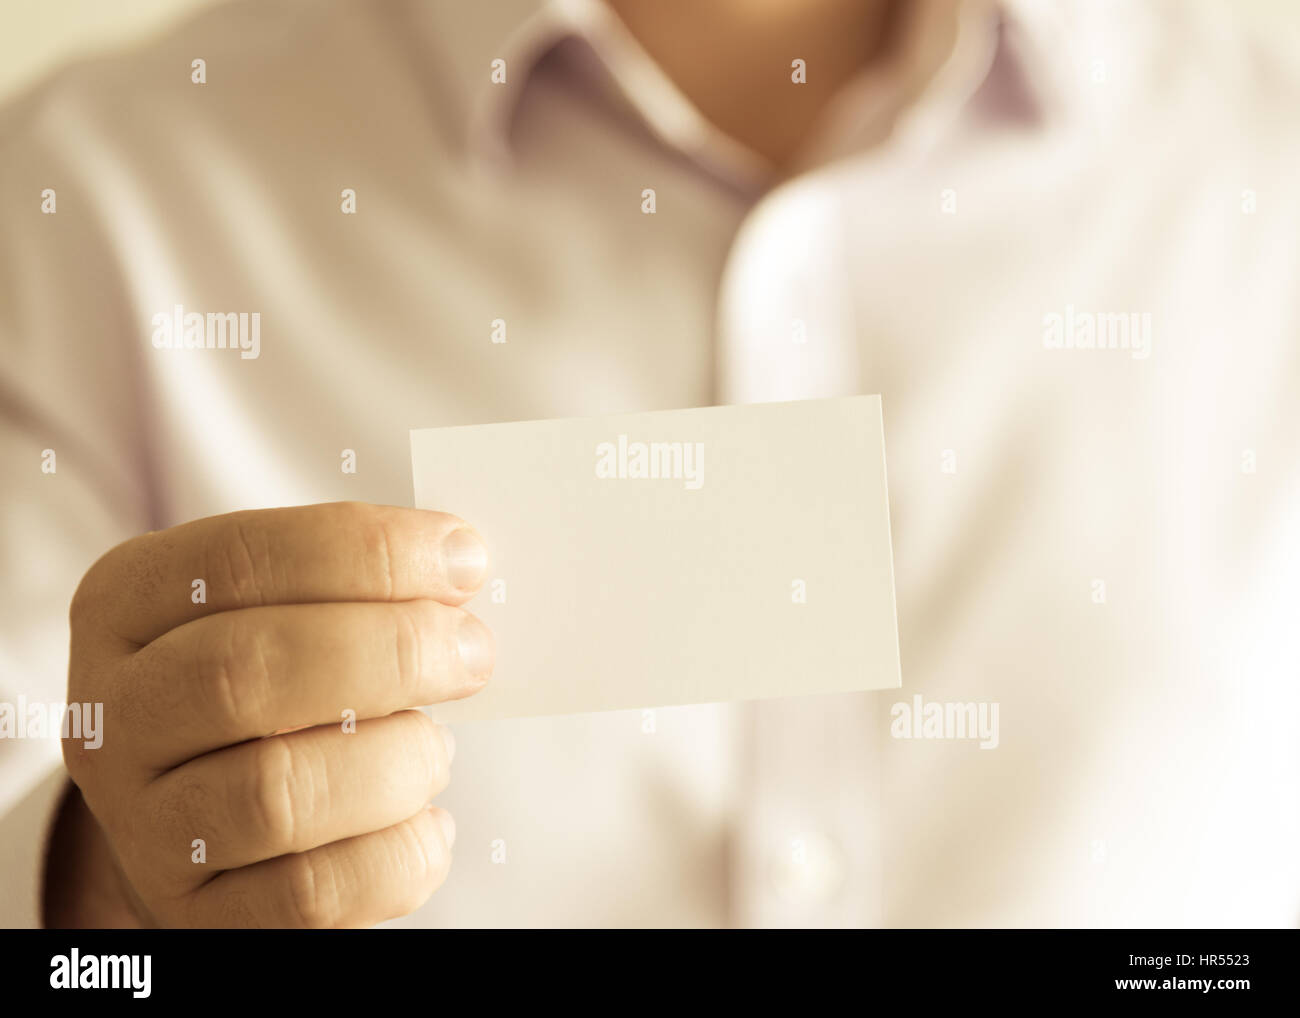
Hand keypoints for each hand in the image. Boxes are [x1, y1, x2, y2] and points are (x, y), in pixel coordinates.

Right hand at [48, 502, 492, 926]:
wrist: (203, 813)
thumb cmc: (270, 682)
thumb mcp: (282, 605)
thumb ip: (351, 581)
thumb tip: (457, 568)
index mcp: (127, 606)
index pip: (236, 559)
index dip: (365, 554)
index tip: (464, 560)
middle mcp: (116, 717)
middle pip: (244, 671)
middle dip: (390, 652)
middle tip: (472, 652)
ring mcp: (147, 827)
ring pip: (277, 793)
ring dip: (394, 762)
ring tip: (435, 749)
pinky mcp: (201, 914)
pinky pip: (313, 893)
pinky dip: (397, 853)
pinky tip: (426, 822)